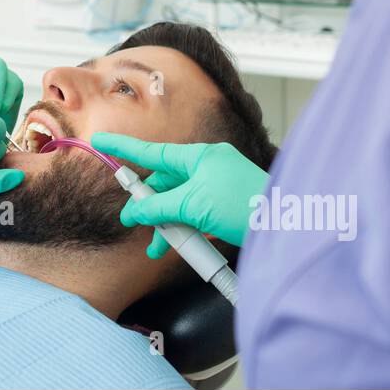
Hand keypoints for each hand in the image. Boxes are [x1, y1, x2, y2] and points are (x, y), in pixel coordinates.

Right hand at [90, 133, 269, 253]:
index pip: (153, 151)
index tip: (102, 141)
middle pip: (165, 183)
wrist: (287, 226)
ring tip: (157, 248)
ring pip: (180, 204)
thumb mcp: (192, 205)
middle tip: (133, 221)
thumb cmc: (243, 205)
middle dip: (149, 205)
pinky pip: (196, 216)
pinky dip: (185, 231)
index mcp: (200, 157)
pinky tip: (180, 247)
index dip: (125, 148)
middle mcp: (208, 168)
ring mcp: (218, 188)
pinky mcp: (227, 209)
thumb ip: (158, 207)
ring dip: (167, 225)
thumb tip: (133, 213)